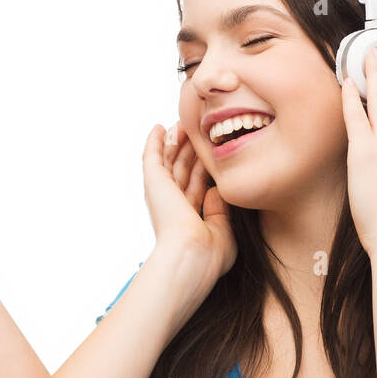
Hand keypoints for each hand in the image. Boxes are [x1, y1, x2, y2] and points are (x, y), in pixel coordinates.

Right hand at [142, 122, 237, 285]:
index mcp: (189, 218)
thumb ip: (221, 210)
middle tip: (196, 129)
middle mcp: (174, 205)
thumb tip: (215, 188)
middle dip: (189, 150)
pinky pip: (152, 157)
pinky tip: (159, 127)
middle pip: (182, 169)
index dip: (202, 167)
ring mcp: (162, 194)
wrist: (190, 256)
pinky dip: (155, 142)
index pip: (196, 185)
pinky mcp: (154, 183)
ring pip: (169, 160)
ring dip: (174, 141)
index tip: (211, 151)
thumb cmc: (209, 254)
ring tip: (181, 122)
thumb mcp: (224, 231)